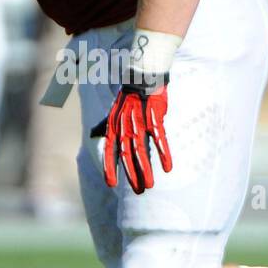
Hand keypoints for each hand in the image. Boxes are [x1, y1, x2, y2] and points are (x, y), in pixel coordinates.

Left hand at [102, 76, 171, 194]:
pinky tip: (168, 167)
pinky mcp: (155, 119)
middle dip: (131, 175)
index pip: (109, 150)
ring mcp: (139, 123)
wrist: (142, 77)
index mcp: (114, 125)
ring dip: (145, 170)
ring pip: (141, 151)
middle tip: (138, 191)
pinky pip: (159, 139)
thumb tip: (100, 137)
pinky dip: (163, 154)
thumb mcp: (114, 112)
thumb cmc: (129, 97)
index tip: (111, 184)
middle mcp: (125, 126)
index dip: (109, 167)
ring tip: (149, 185)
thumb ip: (110, 127)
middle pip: (127, 155)